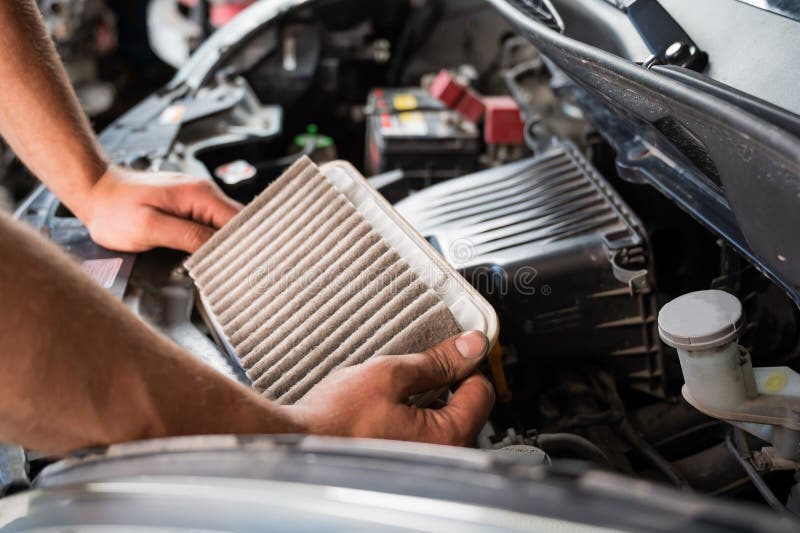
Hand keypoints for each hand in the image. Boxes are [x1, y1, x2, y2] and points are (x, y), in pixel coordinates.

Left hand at [74, 165, 242, 252]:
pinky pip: (211, 226)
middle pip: (237, 225)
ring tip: (218, 267)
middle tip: (232, 272)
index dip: (244, 245)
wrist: (95, 191)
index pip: (240, 221)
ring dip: (223, 246)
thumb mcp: (150, 228)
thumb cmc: (114, 208)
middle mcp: (204, 193)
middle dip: (237, 248)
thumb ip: (188, 236)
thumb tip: (219, 248)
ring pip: (225, 227)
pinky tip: (204, 255)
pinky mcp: (189, 207)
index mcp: (200, 194)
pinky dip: (211, 242)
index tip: (243, 266)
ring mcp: (197, 199)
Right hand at [288, 331, 494, 445]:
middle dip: (447, 385)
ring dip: (429, 402)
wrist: (299, 444)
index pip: (482, 391)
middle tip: (414, 371)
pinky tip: (389, 409)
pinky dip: (414, 418)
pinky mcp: (407, 466)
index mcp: (446, 436)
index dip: (465, 364)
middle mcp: (442, 457)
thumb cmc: (336, 418)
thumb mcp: (390, 375)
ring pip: (445, 422)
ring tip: (396, 392)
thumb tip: (472, 346)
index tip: (447, 353)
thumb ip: (437, 362)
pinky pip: (425, 437)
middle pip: (467, 409)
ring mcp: (424, 464)